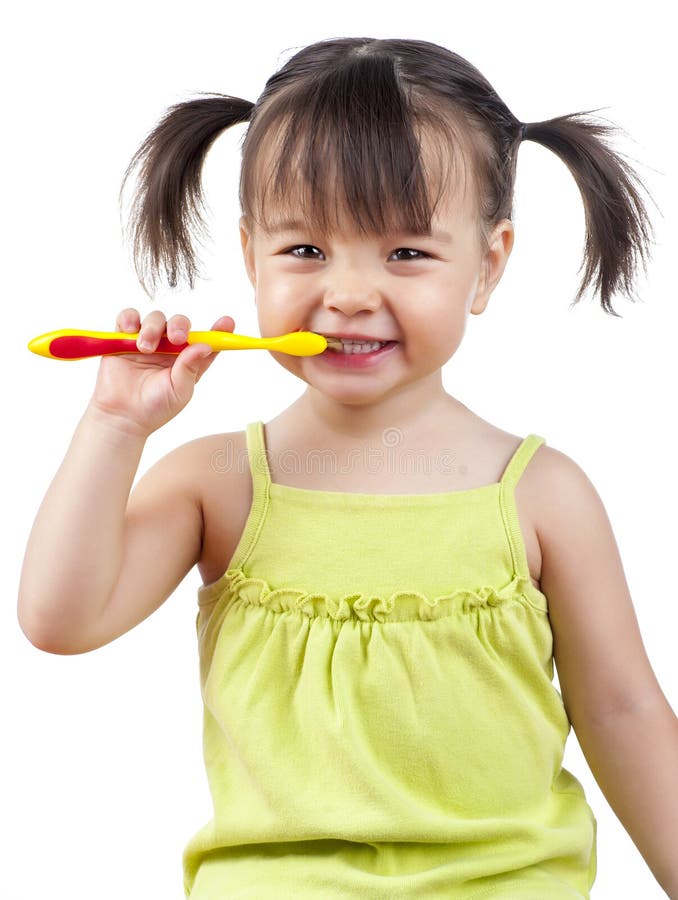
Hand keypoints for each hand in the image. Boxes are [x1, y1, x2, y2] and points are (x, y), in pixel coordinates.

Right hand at [89, 308, 234, 435]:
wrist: (121, 416)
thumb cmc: (154, 408)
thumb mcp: (179, 391)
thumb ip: (191, 367)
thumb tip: (205, 346)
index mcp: (188, 362)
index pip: (206, 342)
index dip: (218, 331)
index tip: (227, 322)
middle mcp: (169, 349)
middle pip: (180, 324)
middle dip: (180, 326)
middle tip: (176, 338)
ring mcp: (148, 342)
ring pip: (155, 319)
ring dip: (152, 328)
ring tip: (145, 348)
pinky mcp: (123, 339)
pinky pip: (128, 318)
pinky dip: (130, 319)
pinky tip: (131, 331)